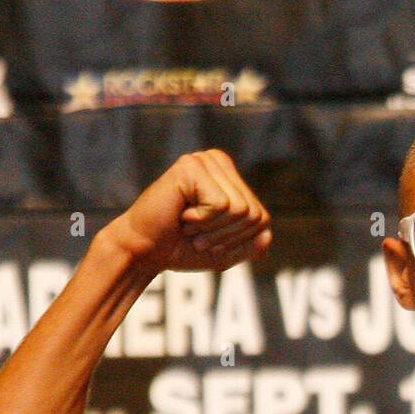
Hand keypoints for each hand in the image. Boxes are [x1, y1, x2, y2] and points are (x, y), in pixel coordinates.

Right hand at [103, 149, 271, 273]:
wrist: (145, 251)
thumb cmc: (182, 249)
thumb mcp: (226, 252)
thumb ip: (251, 245)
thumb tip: (268, 235)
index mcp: (230, 177)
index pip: (262, 219)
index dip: (238, 240)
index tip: (209, 239)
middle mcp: (219, 161)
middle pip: (254, 214)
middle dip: (227, 236)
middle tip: (197, 234)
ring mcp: (204, 161)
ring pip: (240, 210)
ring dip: (213, 229)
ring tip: (189, 224)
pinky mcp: (191, 167)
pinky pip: (221, 205)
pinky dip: (203, 220)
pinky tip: (182, 213)